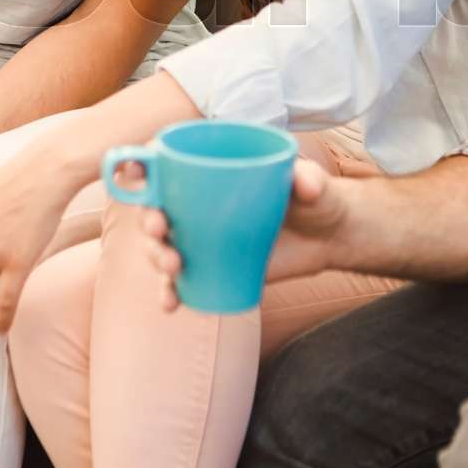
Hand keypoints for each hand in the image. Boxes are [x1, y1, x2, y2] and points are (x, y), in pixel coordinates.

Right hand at [143, 159, 348, 310]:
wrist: (331, 237)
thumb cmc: (318, 198)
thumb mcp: (314, 184)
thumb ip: (310, 180)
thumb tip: (307, 184)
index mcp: (215, 170)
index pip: (169, 163)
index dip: (143, 164)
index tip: (137, 172)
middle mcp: (200, 202)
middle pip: (157, 207)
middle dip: (147, 219)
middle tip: (160, 229)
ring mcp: (204, 237)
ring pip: (163, 246)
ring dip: (156, 256)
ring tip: (173, 267)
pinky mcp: (213, 266)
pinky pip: (182, 281)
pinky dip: (170, 292)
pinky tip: (170, 303)